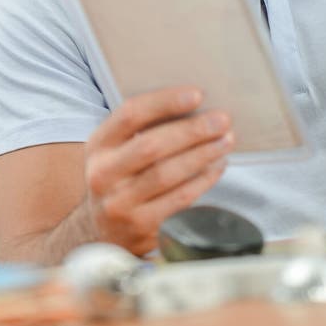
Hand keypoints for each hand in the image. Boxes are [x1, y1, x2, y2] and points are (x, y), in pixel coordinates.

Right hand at [82, 86, 233, 255]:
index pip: (130, 115)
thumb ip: (145, 127)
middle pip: (151, 146)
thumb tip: (195, 103)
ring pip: (167, 174)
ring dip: (203, 154)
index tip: (197, 94)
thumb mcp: (119, 149)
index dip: (165, 102)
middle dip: (192, 131)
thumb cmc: (123, 176)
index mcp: (99, 145)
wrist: (104, 232)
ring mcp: (119, 205)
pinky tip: (218, 166)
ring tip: (227, 140)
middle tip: (223, 120)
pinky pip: (179, 199)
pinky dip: (203, 180)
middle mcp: (103, 175)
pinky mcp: (140, 227)